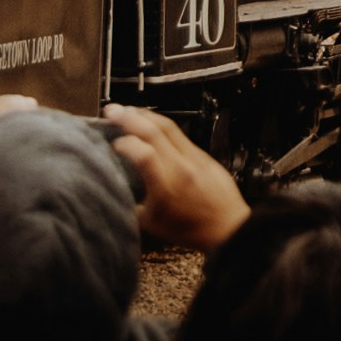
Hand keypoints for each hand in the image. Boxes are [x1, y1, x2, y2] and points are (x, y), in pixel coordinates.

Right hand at [101, 105, 246, 249]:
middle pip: (154, 132)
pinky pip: (179, 134)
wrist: (228, 227)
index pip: (143, 154)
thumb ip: (132, 205)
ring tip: (128, 111)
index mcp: (167, 186)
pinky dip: (161, 125)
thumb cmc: (190, 229)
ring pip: (168, 127)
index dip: (125, 144)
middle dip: (129, 118)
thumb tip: (117, 190)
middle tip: (112, 111)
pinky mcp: (203, 155)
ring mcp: (194, 158)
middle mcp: (181, 167)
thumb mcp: (153, 224)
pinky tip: (151, 124)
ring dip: (145, 116)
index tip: (114, 144)